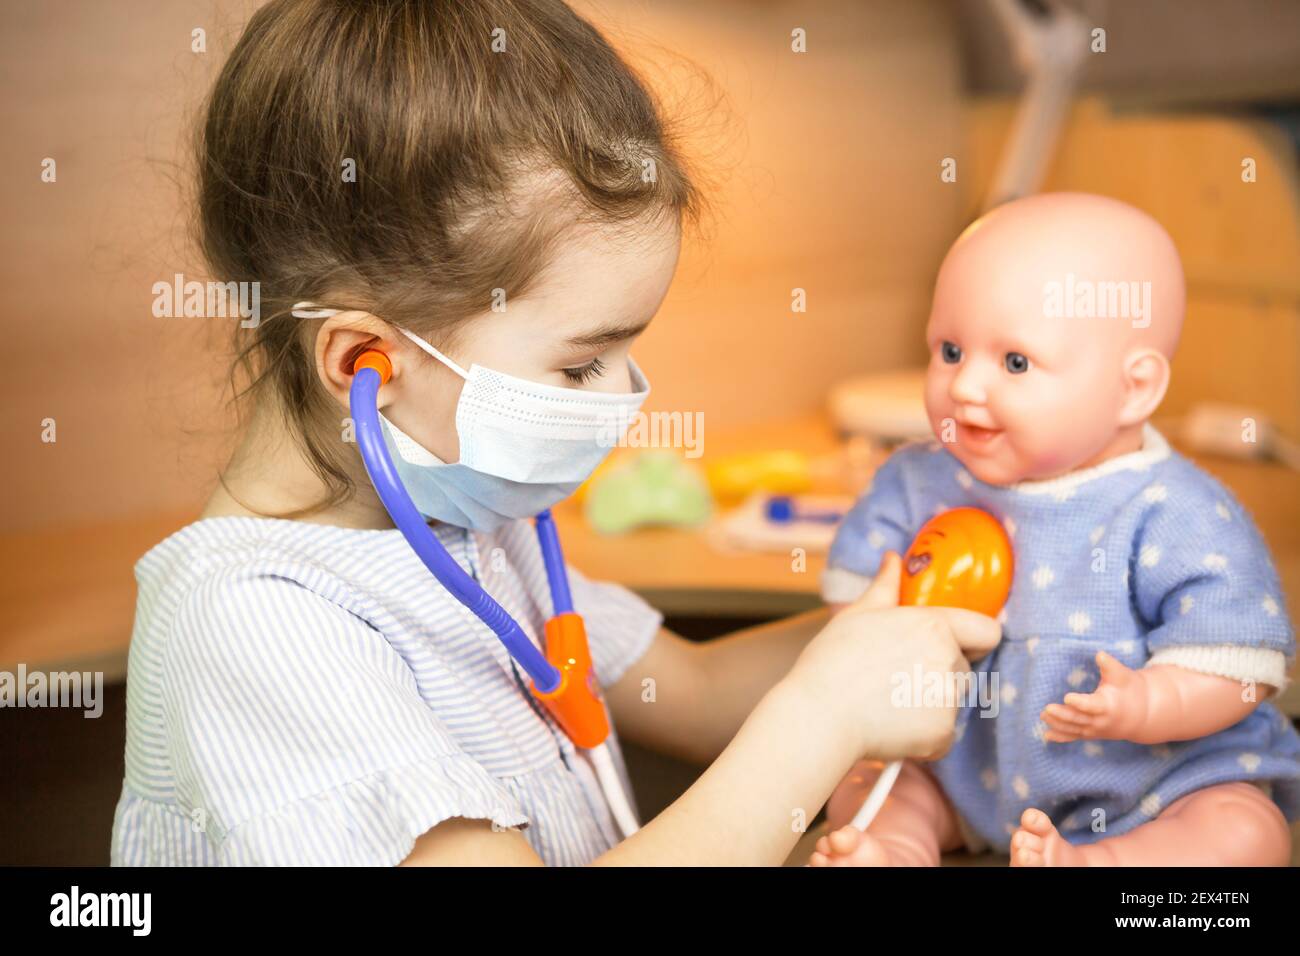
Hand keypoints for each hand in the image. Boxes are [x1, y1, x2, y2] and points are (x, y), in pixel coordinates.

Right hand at [786, 552, 1002, 762]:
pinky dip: (924, 734)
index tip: (955, 645)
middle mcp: (949, 660)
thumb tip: (893, 558)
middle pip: (963, 668)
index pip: (987, 630)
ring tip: (888, 703)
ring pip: (952, 701)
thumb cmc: (833, 661)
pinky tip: (891, 727)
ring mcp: (949, 700)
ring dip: (931, 704)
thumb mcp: (858, 615)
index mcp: (934, 625)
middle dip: (938, 674)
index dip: (975, 638)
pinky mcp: (943, 733)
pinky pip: (943, 733)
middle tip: (895, 678)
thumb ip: (885, 587)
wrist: (820, 716)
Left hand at [1040, 650, 1149, 742]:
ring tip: (1043, 716)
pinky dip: (1061, 737)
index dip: (1080, 703)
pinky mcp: (1090, 733)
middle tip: (1047, 708)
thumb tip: (1099, 654)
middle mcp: (1101, 721)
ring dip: (1058, 724)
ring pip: (1074, 729)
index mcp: (1108, 705)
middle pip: (1079, 719)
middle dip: (1063, 715)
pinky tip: (1047, 735)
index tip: (1067, 697)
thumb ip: (1110, 666)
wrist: (1142, 714)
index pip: (1092, 706)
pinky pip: (1074, 737)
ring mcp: (1095, 730)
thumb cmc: (1129, 689)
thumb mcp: (1123, 675)